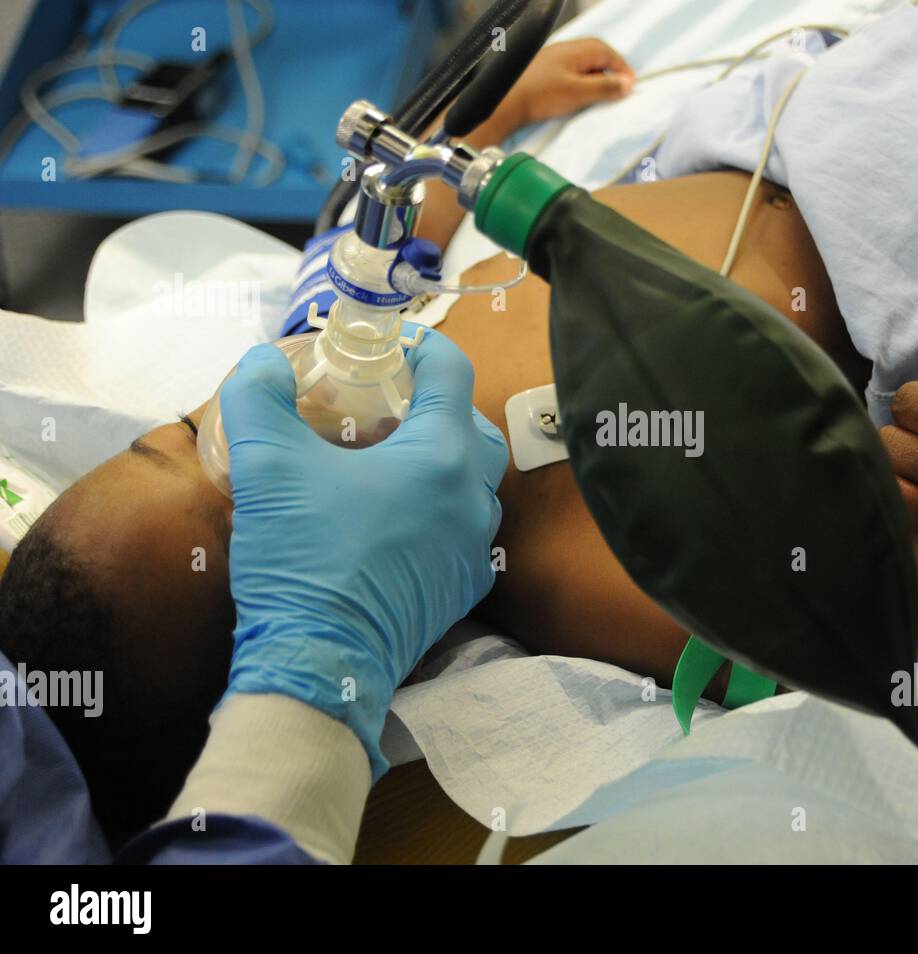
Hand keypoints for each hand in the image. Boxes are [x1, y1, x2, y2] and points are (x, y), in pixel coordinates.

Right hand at [218, 334, 507, 778]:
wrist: (320, 662)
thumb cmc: (304, 556)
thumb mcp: (266, 464)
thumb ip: (260, 396)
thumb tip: (263, 362)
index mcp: (442, 457)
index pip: (454, 374)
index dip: (426, 347)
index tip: (397, 345)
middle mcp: (472, 499)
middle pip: (477, 430)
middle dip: (442, 408)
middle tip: (393, 407)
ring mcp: (473, 549)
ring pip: (476, 486)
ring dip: (444, 464)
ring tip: (391, 462)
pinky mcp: (461, 590)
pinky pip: (465, 535)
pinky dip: (440, 515)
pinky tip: (396, 520)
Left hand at [498, 37, 634, 128]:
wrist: (506, 103)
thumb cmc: (539, 95)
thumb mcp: (578, 93)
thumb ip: (604, 87)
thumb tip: (627, 84)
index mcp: (574, 50)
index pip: (607, 52)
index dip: (621, 68)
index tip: (629, 86)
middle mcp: (564, 50)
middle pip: (596, 55)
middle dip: (611, 70)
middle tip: (618, 90)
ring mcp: (554, 60)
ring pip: (584, 64)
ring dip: (596, 77)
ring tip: (600, 96)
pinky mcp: (546, 72)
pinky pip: (572, 72)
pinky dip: (582, 82)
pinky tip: (579, 97)